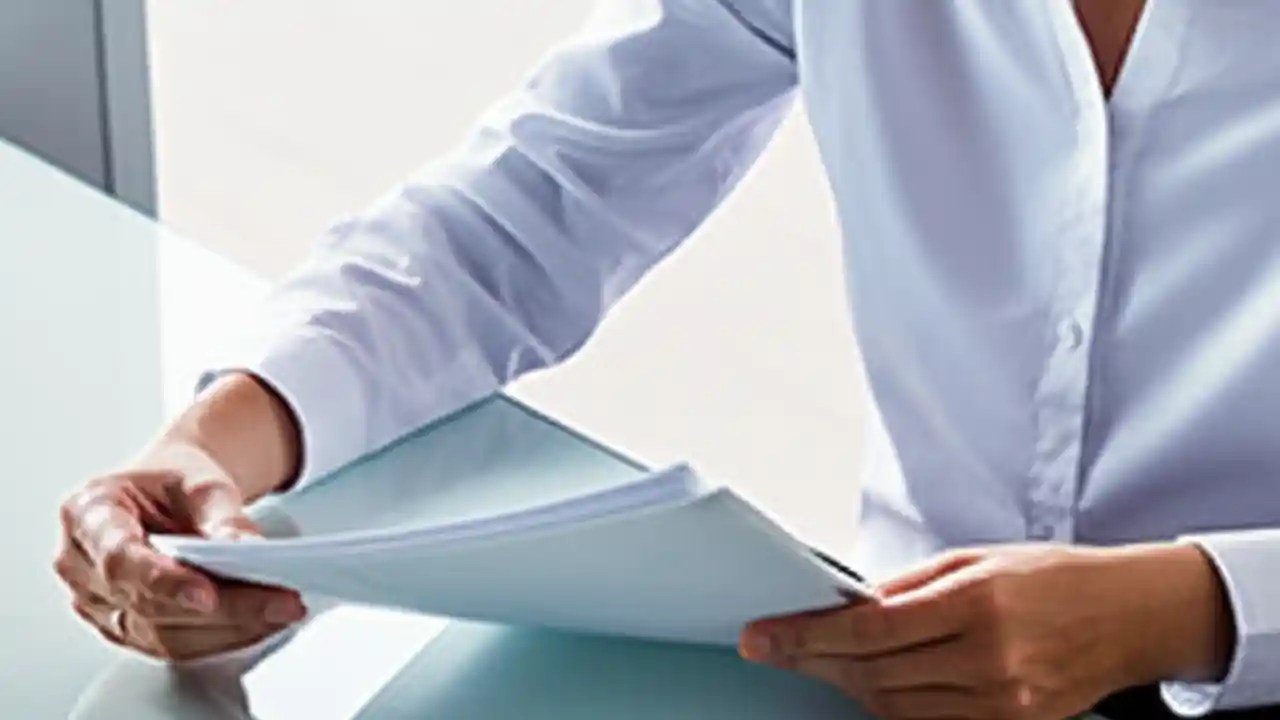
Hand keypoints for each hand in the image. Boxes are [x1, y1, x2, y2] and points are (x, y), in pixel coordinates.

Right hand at [54, 439, 306, 660]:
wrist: (168, 492)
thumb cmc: (173, 481)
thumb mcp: (201, 480)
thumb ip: (222, 513)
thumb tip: (247, 548)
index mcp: (89, 513)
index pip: (121, 558)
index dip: (164, 581)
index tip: (207, 595)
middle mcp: (82, 564)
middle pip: (149, 603)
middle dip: (222, 608)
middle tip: (278, 601)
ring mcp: (97, 602)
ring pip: (162, 635)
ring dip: (228, 629)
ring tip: (280, 611)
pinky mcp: (124, 627)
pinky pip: (171, 645)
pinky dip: (221, 637)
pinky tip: (259, 624)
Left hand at [740, 544, 1232, 719]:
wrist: (1131, 615)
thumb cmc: (1053, 577)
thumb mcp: (976, 559)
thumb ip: (908, 587)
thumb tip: (846, 605)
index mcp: (976, 602)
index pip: (869, 630)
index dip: (805, 637)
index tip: (762, 638)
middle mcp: (990, 658)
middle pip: (874, 674)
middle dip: (815, 661)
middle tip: (776, 648)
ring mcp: (1003, 702)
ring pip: (894, 708)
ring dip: (849, 684)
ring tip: (823, 660)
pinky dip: (892, 706)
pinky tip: (874, 682)